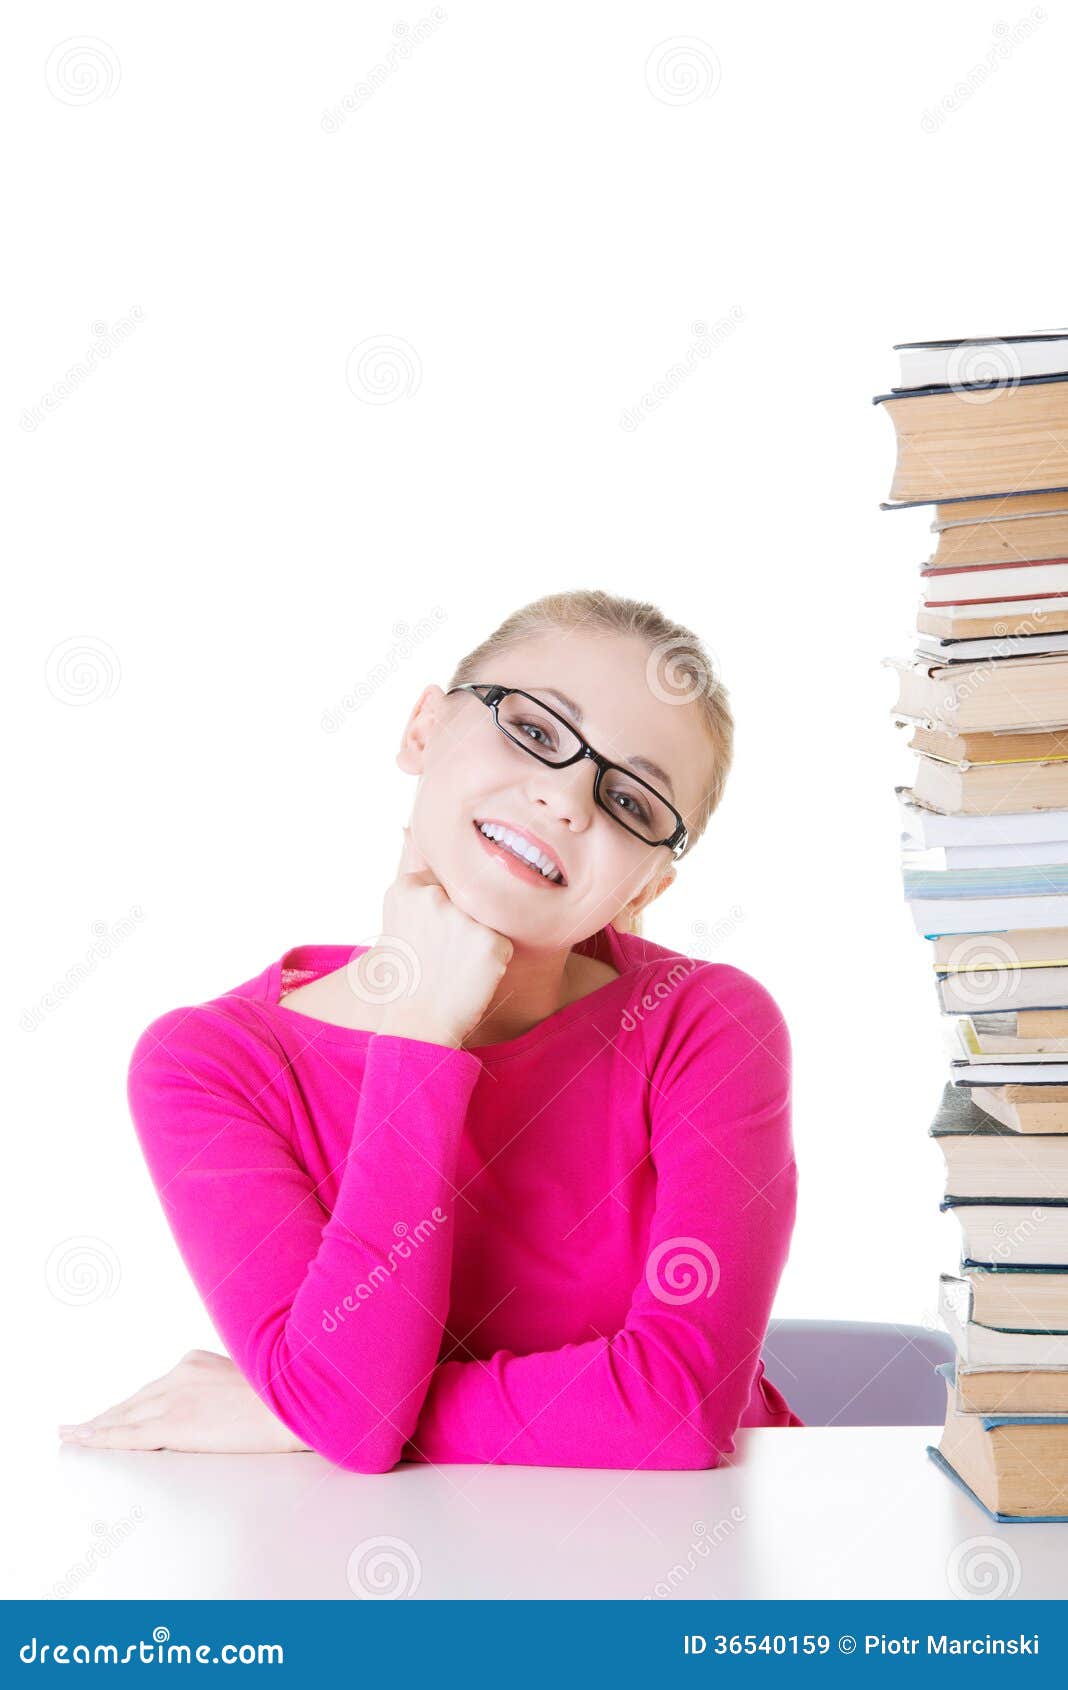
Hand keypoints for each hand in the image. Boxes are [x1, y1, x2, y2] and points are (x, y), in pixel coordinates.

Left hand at [57, 1349, 311, 1454]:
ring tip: (70, 1436)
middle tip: (78, 1427)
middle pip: (134, 1402)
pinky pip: (126, 1435)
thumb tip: (233, 1411)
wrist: (302, 1399)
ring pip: (123, 1417)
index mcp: (200, 1362)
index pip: (156, 1389)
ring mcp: (175, 1397)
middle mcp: (181, 1374)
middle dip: (108, 1416)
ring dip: (95, 1427)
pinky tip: (77, 1441)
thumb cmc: (291, 1396)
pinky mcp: (174, 1423)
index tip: (116, 1412)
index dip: (132, 1404)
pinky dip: (97, 1438)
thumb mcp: (253, 1384)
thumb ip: (231, 1393)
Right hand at [376, 822, 513, 1047]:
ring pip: (489, 918)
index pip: (445, 883)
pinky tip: (474, 976)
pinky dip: (496, 960)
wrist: (417, 1025)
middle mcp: (433, 896)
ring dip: (480, 941)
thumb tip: (409, 825)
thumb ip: (414, 878)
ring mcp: (463, 917)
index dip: (443, 915)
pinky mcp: (490, 941)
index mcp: (407, 887)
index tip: (426, 942)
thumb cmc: (409, 976)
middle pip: (470, 896)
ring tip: (456, 967)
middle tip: (441, 958)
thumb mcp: (398, 921)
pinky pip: (505, 942)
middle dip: (463, 924)